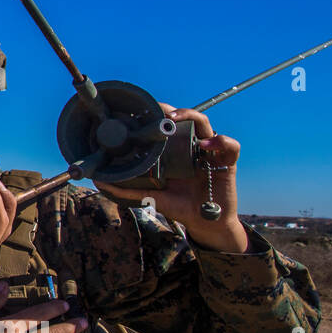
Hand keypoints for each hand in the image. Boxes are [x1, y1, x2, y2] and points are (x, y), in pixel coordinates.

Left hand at [96, 104, 249, 252]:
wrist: (204, 223)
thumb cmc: (179, 205)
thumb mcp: (151, 196)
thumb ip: (128, 189)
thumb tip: (100, 182)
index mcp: (174, 150)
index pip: (167, 125)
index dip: (156, 114)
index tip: (141, 111)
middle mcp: (191, 146)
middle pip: (184, 118)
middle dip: (171, 109)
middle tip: (157, 109)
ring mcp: (210, 151)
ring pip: (204, 123)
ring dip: (191, 116)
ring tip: (176, 119)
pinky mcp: (227, 162)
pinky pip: (230, 145)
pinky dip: (221, 141)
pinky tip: (206, 146)